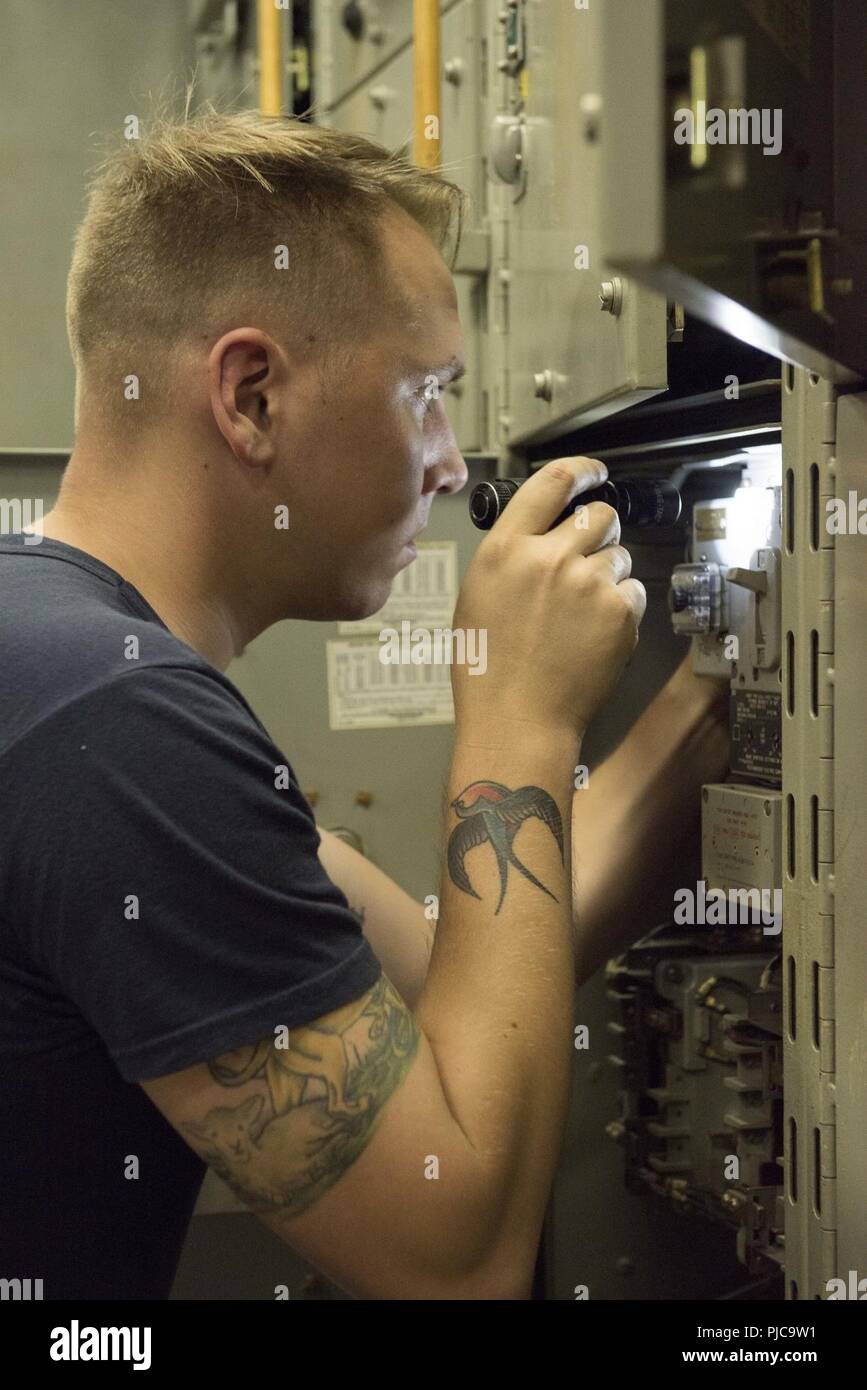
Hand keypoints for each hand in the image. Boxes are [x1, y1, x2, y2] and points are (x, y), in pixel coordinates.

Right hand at [452, 457, 646, 739]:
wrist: (518, 719)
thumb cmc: (489, 669)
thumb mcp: (477, 596)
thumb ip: (510, 556)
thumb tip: (542, 535)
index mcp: (505, 549)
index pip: (552, 482)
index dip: (582, 471)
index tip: (595, 472)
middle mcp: (548, 557)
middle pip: (599, 515)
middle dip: (601, 531)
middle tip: (589, 560)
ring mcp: (587, 583)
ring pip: (619, 555)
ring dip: (609, 574)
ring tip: (583, 613)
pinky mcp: (618, 612)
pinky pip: (634, 591)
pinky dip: (622, 609)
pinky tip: (595, 634)